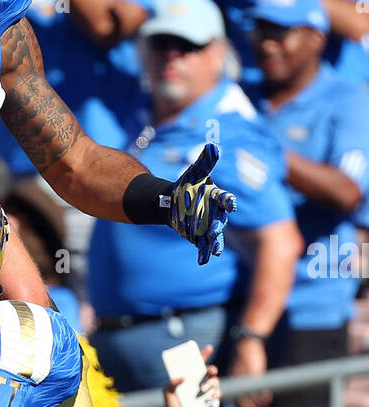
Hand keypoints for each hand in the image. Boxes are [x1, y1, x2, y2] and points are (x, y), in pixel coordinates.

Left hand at [163, 343, 219, 406]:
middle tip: (209, 372)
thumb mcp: (167, 393)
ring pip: (215, 382)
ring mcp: (205, 392)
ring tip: (203, 389)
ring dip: (213, 382)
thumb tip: (183, 378)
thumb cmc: (171, 406)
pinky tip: (211, 396)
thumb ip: (171, 383)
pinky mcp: (210, 402)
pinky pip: (218, 395)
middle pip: (210, 371)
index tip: (209, 348)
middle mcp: (199, 383)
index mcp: (189, 378)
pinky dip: (217, 394)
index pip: (198, 363)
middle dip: (212, 369)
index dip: (204, 354)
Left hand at [167, 142, 236, 263]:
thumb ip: (205, 162)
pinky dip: (203, 254)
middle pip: (220, 221)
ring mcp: (209, 227)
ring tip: (215, 251)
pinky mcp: (201, 238)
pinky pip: (204, 247)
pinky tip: (202, 261)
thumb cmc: (188, 185)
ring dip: (215, 243)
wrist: (174, 202)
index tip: (231, 204)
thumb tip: (213, 146)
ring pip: (215, 237)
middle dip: (217, 226)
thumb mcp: (194, 173)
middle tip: (214, 229)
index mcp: (216, 198)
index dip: (228, 202)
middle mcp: (216, 214)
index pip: (225, 200)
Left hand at [229, 335, 270, 406]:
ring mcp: (245, 377)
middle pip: (241, 398)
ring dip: (256, 405)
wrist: (247, 343)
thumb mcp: (242, 369)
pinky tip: (267, 400)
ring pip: (249, 395)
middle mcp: (237, 380)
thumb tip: (247, 392)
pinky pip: (257, 387)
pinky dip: (262, 395)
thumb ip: (243, 380)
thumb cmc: (245, 356)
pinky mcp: (253, 372)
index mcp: (233, 380)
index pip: (235, 397)